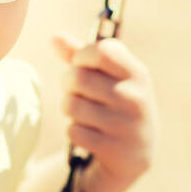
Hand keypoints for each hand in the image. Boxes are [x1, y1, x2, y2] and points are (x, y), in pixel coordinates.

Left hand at [51, 32, 155, 184]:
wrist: (136, 154)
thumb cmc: (116, 105)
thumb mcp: (108, 78)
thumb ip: (80, 55)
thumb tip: (54, 37)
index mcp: (137, 74)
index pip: (102, 51)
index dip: (82, 56)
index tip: (81, 66)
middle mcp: (135, 98)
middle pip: (79, 77)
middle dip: (67, 83)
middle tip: (75, 91)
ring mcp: (126, 125)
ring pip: (71, 105)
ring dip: (68, 108)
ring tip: (81, 112)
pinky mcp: (113, 149)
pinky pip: (73, 132)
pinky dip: (74, 132)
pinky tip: (88, 134)